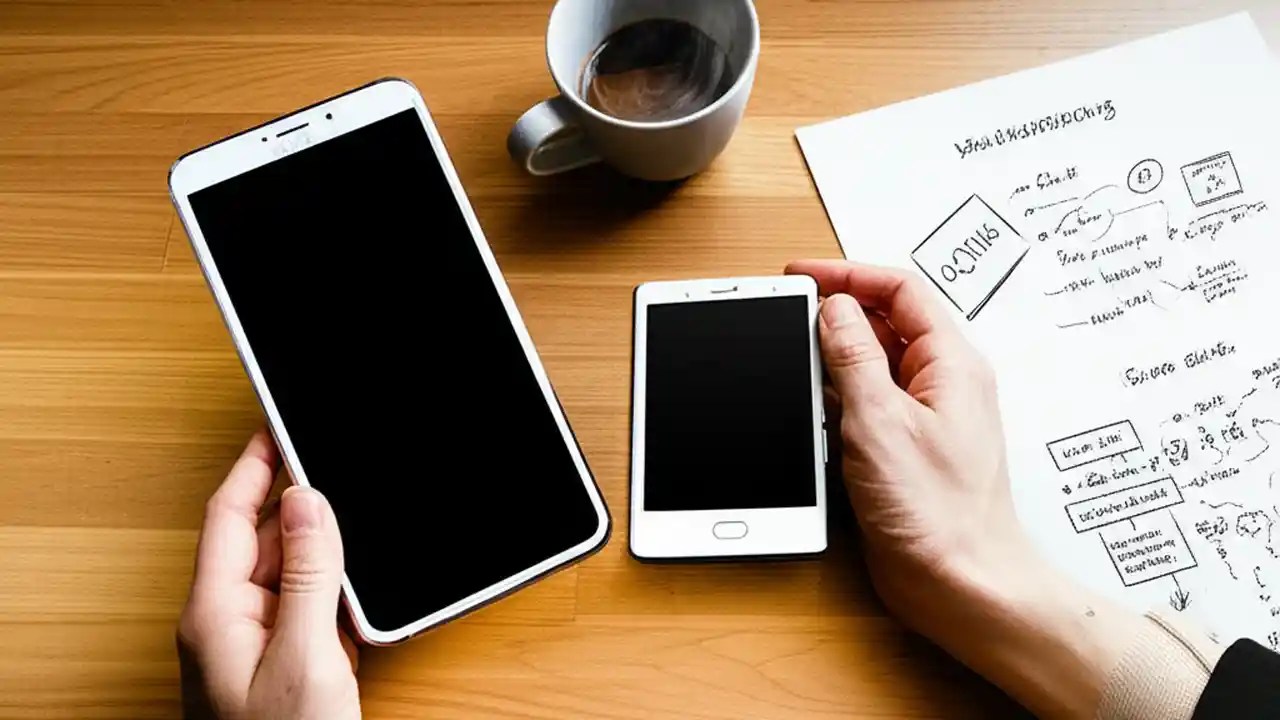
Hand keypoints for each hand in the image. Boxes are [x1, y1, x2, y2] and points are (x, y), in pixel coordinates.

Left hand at [177, 429, 360, 719]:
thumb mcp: (303, 657)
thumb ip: (306, 575)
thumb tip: (306, 501)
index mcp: (215, 613)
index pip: (230, 514)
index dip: (254, 463)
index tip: (278, 422)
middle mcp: (228, 623)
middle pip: (261, 539)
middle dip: (299, 501)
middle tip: (336, 462)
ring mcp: (254, 646)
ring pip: (289, 572)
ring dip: (322, 548)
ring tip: (359, 521)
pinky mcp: (282, 666)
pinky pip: (305, 607)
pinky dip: (332, 589)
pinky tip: (358, 587)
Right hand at [786, 260, 1143, 718]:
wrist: (960, 585)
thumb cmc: (939, 515)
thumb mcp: (880, 419)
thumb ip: (853, 355)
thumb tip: (832, 308)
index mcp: (951, 362)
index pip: (900, 290)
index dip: (847, 275)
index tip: (801, 277)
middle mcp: (942, 384)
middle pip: (884, 323)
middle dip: (835, 314)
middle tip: (789, 314)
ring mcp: (923, 417)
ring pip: (872, 364)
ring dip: (833, 359)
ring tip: (795, 360)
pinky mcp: (903, 449)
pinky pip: (867, 404)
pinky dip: (837, 398)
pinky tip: (814, 408)